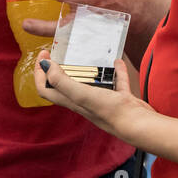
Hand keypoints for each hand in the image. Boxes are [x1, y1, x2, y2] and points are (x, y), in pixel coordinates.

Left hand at [33, 56, 150, 139]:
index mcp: (71, 101)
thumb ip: (62, 81)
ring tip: (85, 55)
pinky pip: (115, 82)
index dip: (39, 73)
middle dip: (58, 70)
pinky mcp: (119, 99)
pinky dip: (115, 72)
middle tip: (59, 52)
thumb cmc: (110, 111)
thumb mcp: (81, 94)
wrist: (138, 125)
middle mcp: (83, 102)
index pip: (45, 89)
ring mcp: (101, 101)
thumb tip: (45, 65)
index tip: (43, 54)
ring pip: (90, 84)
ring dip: (87, 71)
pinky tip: (117, 62)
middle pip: (64, 86)